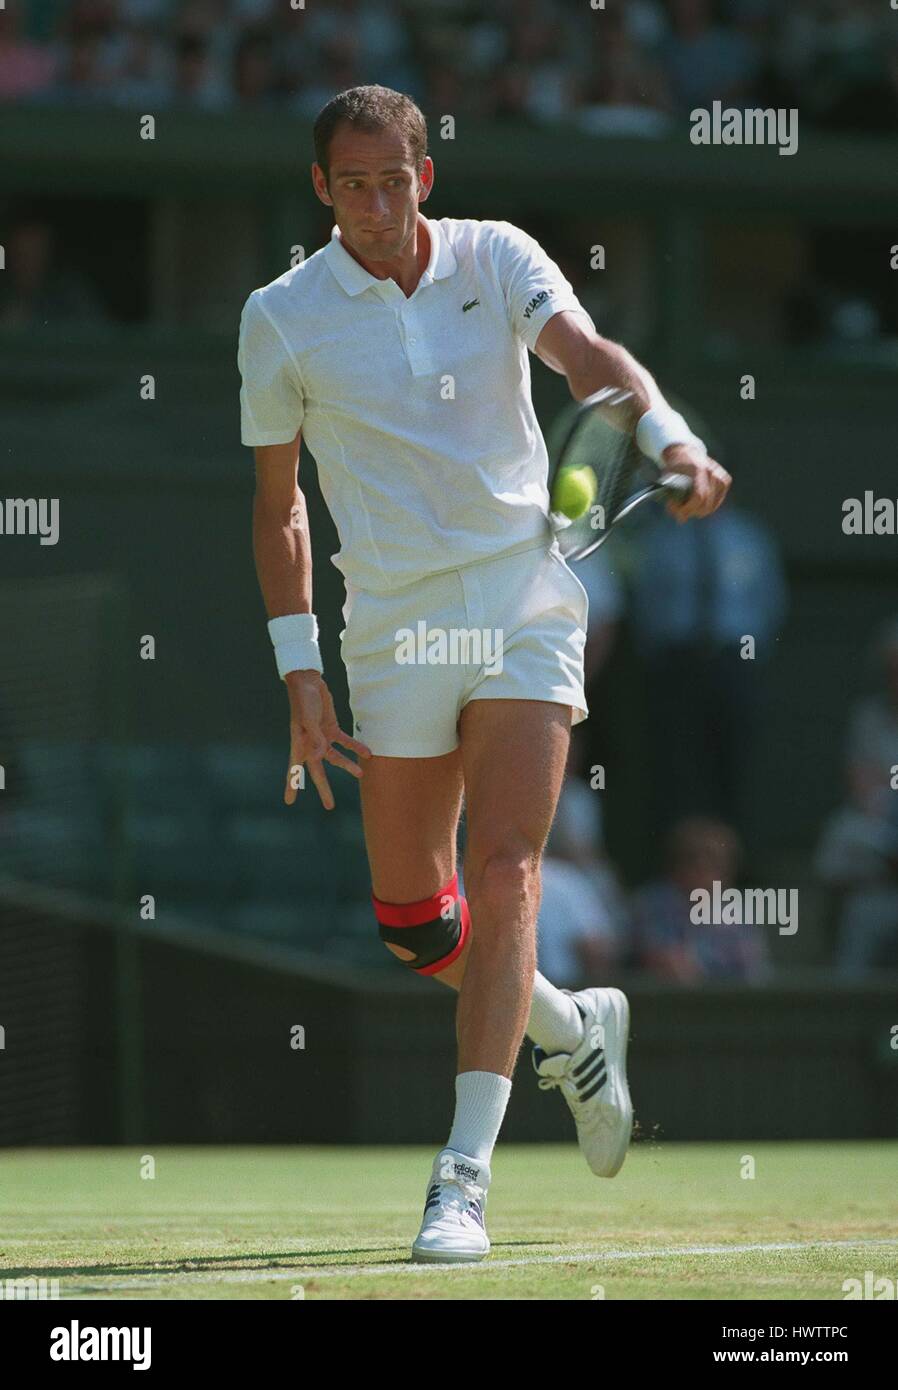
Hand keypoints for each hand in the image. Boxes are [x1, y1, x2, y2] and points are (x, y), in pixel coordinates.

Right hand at [283, 670, 371, 809]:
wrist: (309, 680)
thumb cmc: (304, 699)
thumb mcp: (308, 717)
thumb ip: (315, 736)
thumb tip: (320, 755)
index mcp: (299, 743)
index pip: (295, 768)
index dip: (293, 785)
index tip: (289, 801)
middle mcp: (310, 743)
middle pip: (317, 770)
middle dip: (324, 787)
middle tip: (329, 806)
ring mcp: (321, 737)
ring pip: (335, 757)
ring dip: (347, 765)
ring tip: (360, 774)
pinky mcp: (332, 728)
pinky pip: (345, 741)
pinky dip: (355, 747)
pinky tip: (367, 753)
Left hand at [661, 444, 730, 521]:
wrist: (684, 450)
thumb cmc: (674, 466)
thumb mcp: (668, 478)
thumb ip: (672, 497)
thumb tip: (681, 519)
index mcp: (697, 469)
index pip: (699, 496)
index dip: (689, 509)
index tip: (679, 515)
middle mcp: (711, 471)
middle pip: (706, 503)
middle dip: (692, 512)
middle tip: (680, 513)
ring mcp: (719, 474)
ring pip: (713, 504)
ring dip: (700, 511)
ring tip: (688, 509)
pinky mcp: (724, 478)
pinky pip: (719, 499)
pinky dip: (710, 506)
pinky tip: (700, 507)